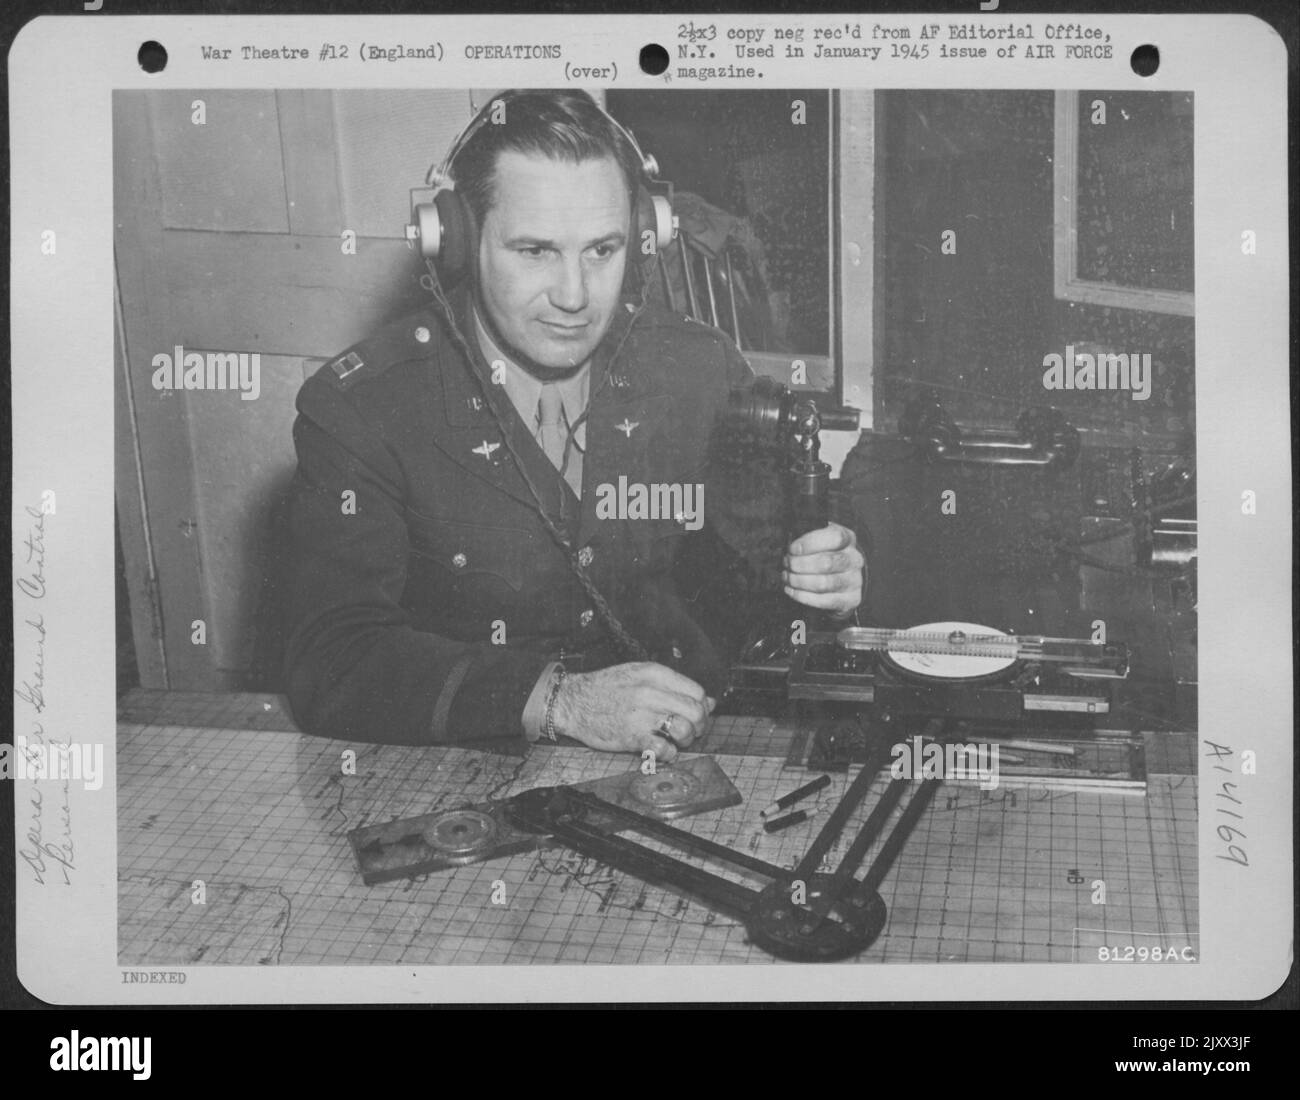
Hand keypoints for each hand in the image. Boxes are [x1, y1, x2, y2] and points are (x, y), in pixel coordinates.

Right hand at [551, 662, 714, 762]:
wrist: (572, 701)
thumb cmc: (606, 689)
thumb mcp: (640, 676)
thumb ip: (674, 686)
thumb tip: (709, 701)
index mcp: (653, 673)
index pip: (697, 691)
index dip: (702, 707)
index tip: (694, 715)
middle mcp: (650, 691)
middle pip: (696, 711)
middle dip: (698, 726)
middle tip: (687, 732)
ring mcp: (640, 714)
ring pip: (684, 730)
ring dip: (684, 741)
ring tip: (673, 741)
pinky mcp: (631, 736)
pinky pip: (664, 749)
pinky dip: (668, 755)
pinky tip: (662, 751)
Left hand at [783, 522, 864, 616]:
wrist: (840, 578)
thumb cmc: (823, 554)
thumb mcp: (818, 540)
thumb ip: (806, 537)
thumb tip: (788, 543)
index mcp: (848, 539)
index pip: (835, 537)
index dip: (810, 543)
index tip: (792, 549)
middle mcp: (855, 559)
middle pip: (827, 562)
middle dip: (800, 564)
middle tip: (787, 564)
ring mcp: (855, 580)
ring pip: (824, 583)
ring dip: (799, 581)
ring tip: (787, 577)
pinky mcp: (851, 599)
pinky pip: (824, 601)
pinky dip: (802, 596)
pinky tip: (791, 590)